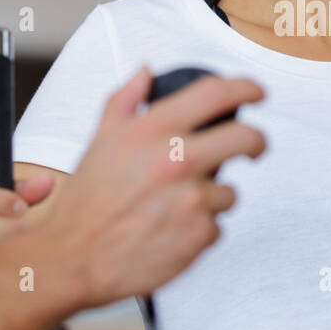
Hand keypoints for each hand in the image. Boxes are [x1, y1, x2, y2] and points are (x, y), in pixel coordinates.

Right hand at [38, 64, 265, 307]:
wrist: (72, 259)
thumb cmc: (85, 202)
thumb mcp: (100, 140)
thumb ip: (124, 100)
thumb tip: (145, 70)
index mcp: (152, 130)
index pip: (215, 93)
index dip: (245, 88)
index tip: (256, 93)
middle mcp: (177, 159)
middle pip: (246, 138)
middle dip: (257, 143)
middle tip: (253, 149)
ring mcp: (192, 198)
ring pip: (230, 192)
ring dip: (211, 199)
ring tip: (172, 210)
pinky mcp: (199, 234)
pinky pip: (215, 227)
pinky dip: (198, 231)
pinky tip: (168, 233)